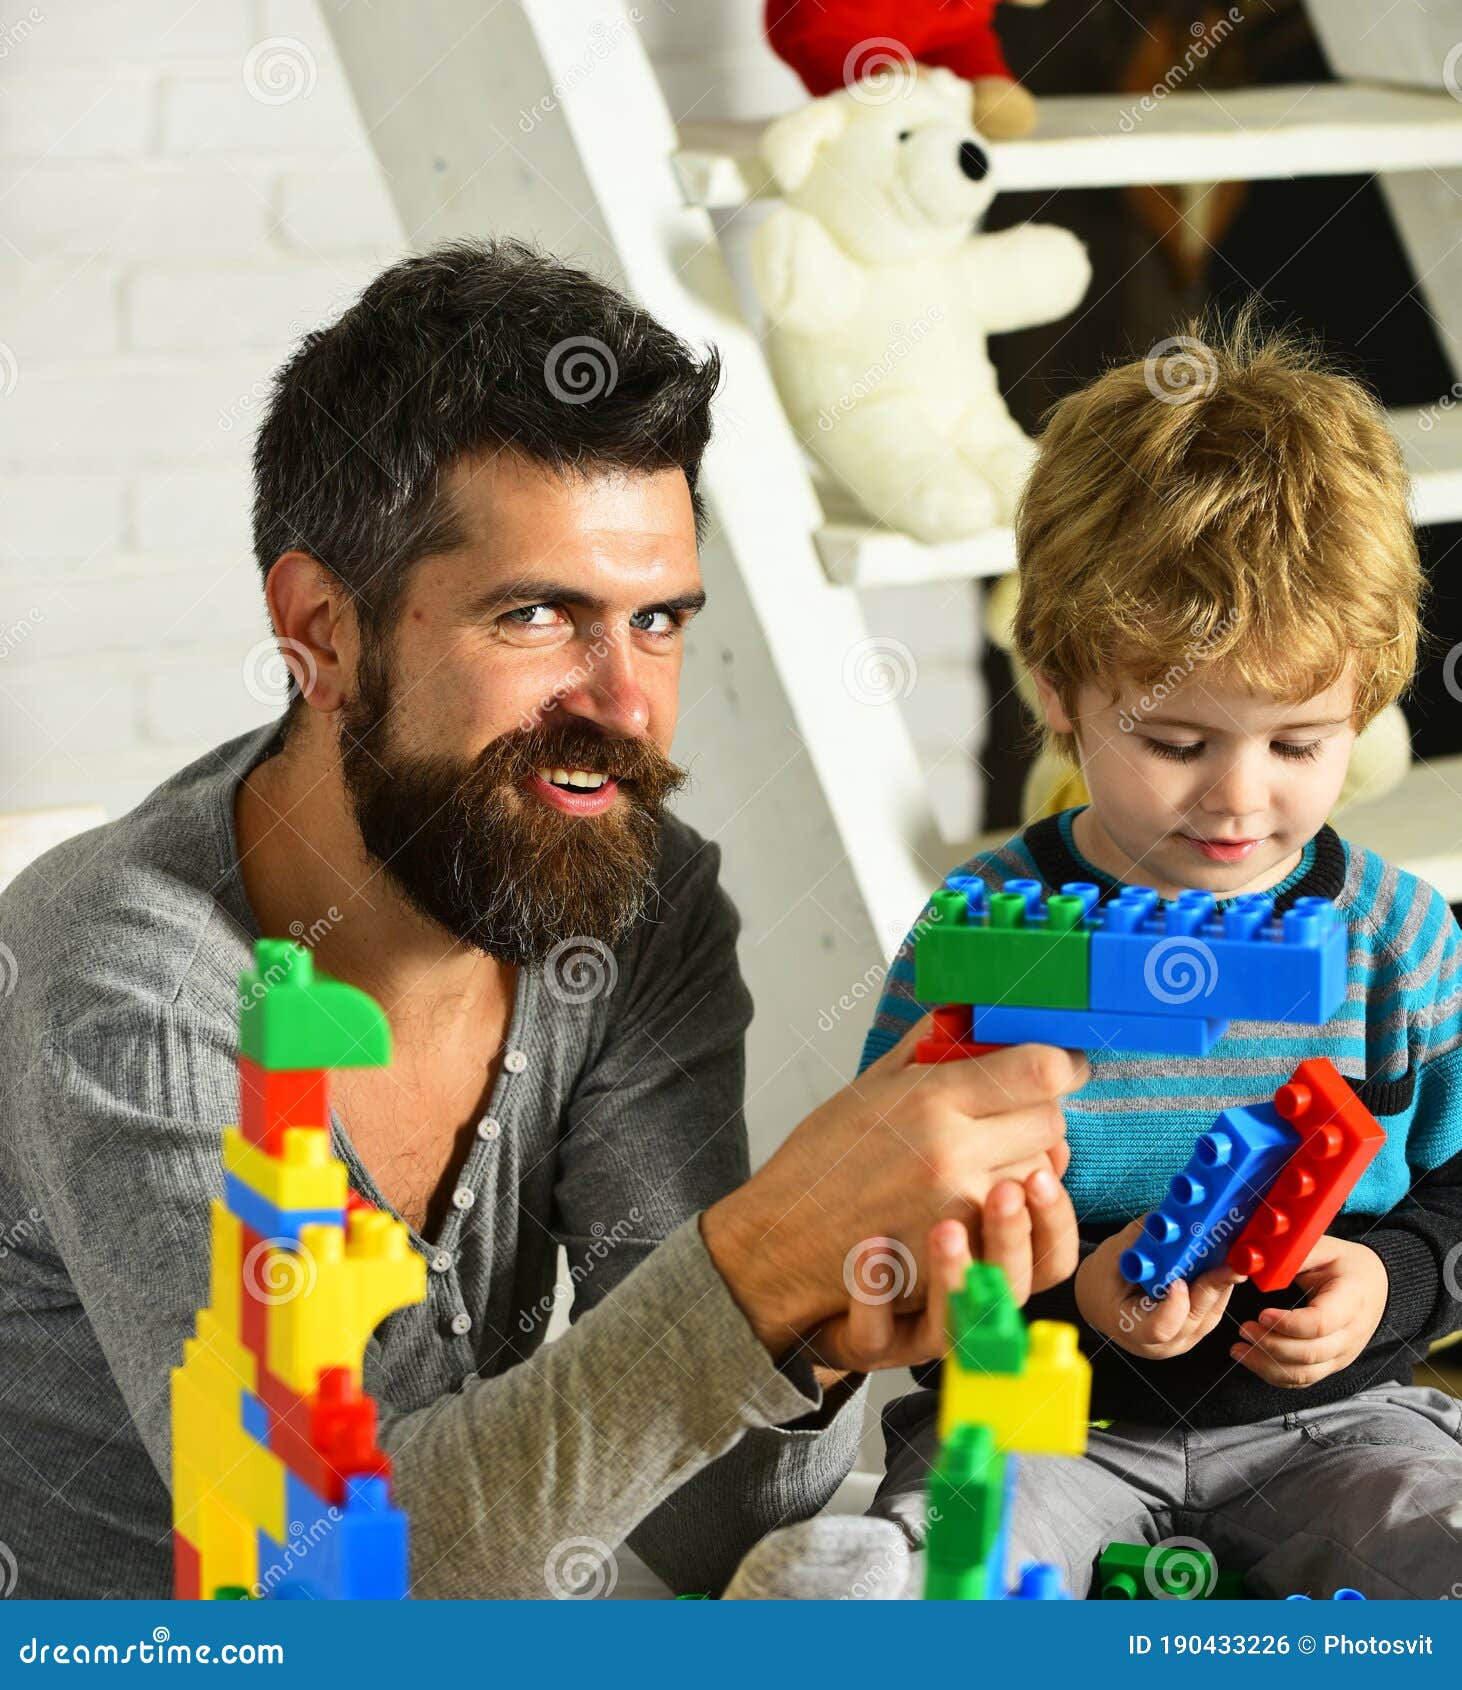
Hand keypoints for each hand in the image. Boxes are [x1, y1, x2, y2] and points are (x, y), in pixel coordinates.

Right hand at [701, 1013, 1086, 1360]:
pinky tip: (983, 1201)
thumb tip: (965, 1011)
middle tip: (1016, 1113)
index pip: (1040, 1070)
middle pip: (1052, 1124)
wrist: (779, 1240)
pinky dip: (1011, 1212)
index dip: (1063, 1063)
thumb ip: (924, 1047)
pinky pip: (1019, 1225)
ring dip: (1030, 1164)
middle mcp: (952, 1152)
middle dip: (1042, 1114)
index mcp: (930, 1100)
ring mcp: (960, 1210)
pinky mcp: (963, 1256)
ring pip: (1042, 1176)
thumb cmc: (818, 1163)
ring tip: (994, 1160)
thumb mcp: (866, 1086)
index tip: (1064, 1064)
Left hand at [804, 1150, 1079, 1374]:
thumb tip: (1041, 1100)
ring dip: (957, 1273)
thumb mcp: (935, 1163)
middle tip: (1006, 1190)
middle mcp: (965, 1294)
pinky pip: (878, 1334)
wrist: (803, 1258)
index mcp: (989, 1251)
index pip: (1047, 1247)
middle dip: (1014, 1237)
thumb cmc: (879, 1205)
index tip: (1045, 1165)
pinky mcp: (870, 1337)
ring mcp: (915, 1320)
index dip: (1052, 1215)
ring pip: (958, 1323)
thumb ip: (987, 1135)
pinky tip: (869, 1251)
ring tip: (946, 1228)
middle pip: (1016, 1282)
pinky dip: (875, 1300)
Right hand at [1076, 1218, 1246, 1359]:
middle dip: (1212, 1285)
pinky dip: (1218, 1284)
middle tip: (1227, 1259)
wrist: (1100, 1302)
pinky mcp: (1194, 1329)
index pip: (1160, 1329)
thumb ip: (1139, 1238)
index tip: (1178, 1280)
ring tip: (1230, 1253)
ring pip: (1210, 1313)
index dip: (1174, 1306)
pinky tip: (1224, 1261)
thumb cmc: (1101, 1281)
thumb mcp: (1111, 1257)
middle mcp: (1162, 1344)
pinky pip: (1213, 1308)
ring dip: (1221, 1282)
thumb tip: (1168, 1215)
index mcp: (1132, 1330)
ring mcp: (1182, 1340)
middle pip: (1194, 1319)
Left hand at [1229, 1235, 1387, 1386]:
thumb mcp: (1325, 1249)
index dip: (1288, 1324)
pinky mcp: (1332, 1364)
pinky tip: (1252, 1359)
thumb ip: (1295, 1256)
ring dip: (1268, 1365)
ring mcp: (1342, 1354)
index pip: (1320, 1323)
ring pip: (1305, 1373)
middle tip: (1244, 1329)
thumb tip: (1259, 1261)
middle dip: (1271, 1345)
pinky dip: (1275, 1375)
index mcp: (1350, 1301)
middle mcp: (1350, 1334)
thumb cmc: (1346, 1266)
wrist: (1375, 1284)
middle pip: (1310, 1353)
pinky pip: (1304, 1379)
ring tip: (1240, 1348)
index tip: (1261, 1314)